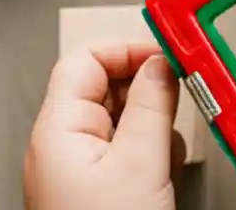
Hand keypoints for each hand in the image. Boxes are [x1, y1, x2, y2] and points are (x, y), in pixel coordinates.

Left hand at [25, 44, 182, 209]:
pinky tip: (161, 173)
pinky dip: (150, 153)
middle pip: (106, 85)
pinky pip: (124, 149)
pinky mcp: (94, 185)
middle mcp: (61, 144)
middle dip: (148, 91)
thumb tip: (160, 63)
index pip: (86, 58)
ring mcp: (76, 166)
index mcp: (58, 129)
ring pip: (120, 118)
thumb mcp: (140, 165)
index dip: (129, 49)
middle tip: (177, 100)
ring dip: (153, 127)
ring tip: (166, 152)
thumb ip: (152, 106)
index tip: (167, 55)